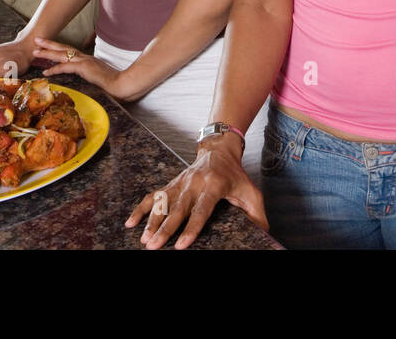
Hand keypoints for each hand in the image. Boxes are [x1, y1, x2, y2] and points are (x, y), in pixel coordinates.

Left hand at [32, 37, 125, 95]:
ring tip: (35, 51)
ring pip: (62, 54)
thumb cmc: (115, 85)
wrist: (123, 84)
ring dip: (48, 52)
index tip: (48, 47)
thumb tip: (89, 83)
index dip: (59, 49)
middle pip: (64, 48)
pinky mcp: (84, 68)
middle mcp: (86, 58)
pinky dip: (55, 68)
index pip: (71, 52)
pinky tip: (46, 71)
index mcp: (89, 60)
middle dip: (49, 44)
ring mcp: (85, 61)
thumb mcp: (100, 80)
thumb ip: (92, 78)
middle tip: (37, 40)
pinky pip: (66, 67)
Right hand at [125, 137, 266, 249]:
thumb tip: (264, 233)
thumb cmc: (235, 175)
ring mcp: (180, 183)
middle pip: (177, 210)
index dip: (191, 228)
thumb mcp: (250, 192)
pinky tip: (130, 223)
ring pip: (162, 203)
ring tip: (144, 240)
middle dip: (165, 229)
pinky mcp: (171, 184)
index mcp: (214, 186)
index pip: (201, 211)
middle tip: (153, 246)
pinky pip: (153, 196)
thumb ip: (256, 213)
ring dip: (151, 222)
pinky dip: (141, 209)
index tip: (180, 245)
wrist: (218, 150)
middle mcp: (194, 184)